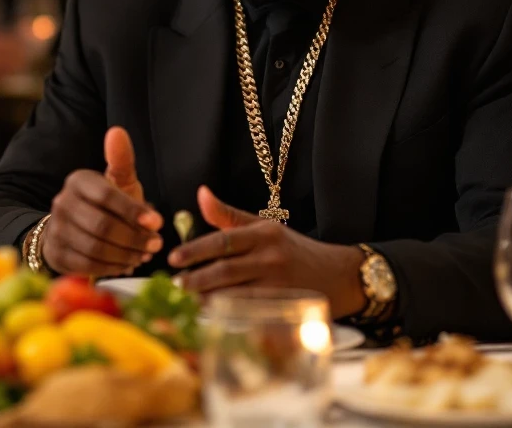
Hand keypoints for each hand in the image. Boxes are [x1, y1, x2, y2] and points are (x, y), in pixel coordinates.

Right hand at [42, 127, 164, 276]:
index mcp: (79, 181)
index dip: (133, 211)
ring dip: (125, 254)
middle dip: (134, 238)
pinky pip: (87, 265)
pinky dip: (112, 267)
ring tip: (144, 254)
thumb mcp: (117, 182)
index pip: (107, 196)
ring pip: (95, 248)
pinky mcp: (57, 255)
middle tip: (156, 244)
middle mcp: (62, 203)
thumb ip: (122, 160)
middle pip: (102, 226)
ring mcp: (56, 230)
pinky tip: (127, 264)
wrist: (73, 230)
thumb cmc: (105, 204)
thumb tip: (117, 131)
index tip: (158, 222)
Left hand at [168, 186, 366, 317]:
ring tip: (187, 302)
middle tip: (174, 285)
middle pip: (226, 270)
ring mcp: (280, 285)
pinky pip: (251, 314)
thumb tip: (200, 193)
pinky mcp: (285, 308)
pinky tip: (213, 318)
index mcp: (265, 234)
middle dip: (196, 279)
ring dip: (208, 300)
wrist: (338, 275)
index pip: (223, 241)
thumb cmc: (294, 250)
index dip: (195, 250)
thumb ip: (229, 215)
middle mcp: (272, 258)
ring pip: (236, 294)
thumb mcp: (265, 227)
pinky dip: (230, 316)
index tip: (173, 259)